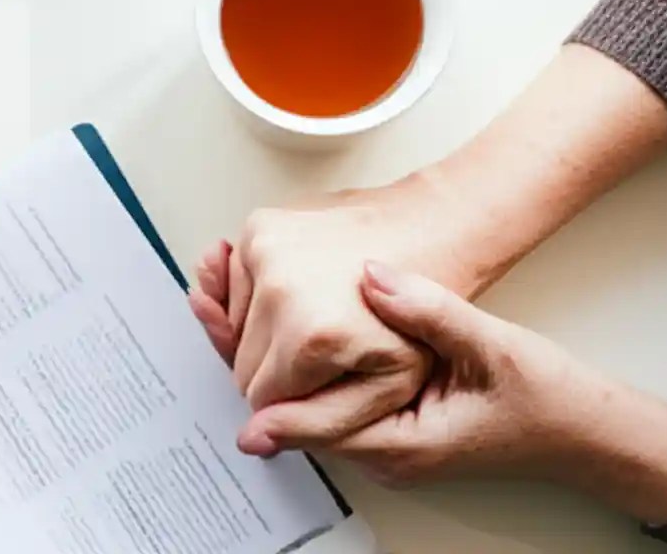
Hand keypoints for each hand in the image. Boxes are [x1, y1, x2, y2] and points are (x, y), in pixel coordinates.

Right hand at [189, 181, 482, 448]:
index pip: (262, 399)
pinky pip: (231, 283)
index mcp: (309, 334)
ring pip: (232, 323)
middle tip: (330, 346)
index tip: (330, 378)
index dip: (297, 398)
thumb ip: (318, 423)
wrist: (435, 229)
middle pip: (242, 362)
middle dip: (278, 365)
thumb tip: (251, 438)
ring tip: (321, 311)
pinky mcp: (257, 226)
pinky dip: (256, 293)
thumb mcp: (389, 389)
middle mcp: (277, 287)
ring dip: (265, 328)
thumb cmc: (417, 307)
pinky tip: (299, 289)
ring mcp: (263, 249)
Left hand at [242, 262, 666, 526]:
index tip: (217, 329)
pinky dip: (295, 356)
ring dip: (265, 354)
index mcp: (397, 444)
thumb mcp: (492, 347)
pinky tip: (277, 315)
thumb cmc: (545, 399)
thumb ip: (430, 313)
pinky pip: (323, 391)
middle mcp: (379, 448)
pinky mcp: (384, 419)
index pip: (308, 421)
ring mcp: (379, 436)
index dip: (259, 380)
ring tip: (220, 300)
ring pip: (302, 399)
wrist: (584, 430)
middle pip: (290, 410)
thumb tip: (372, 276)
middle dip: (246, 360)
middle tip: (203, 302)